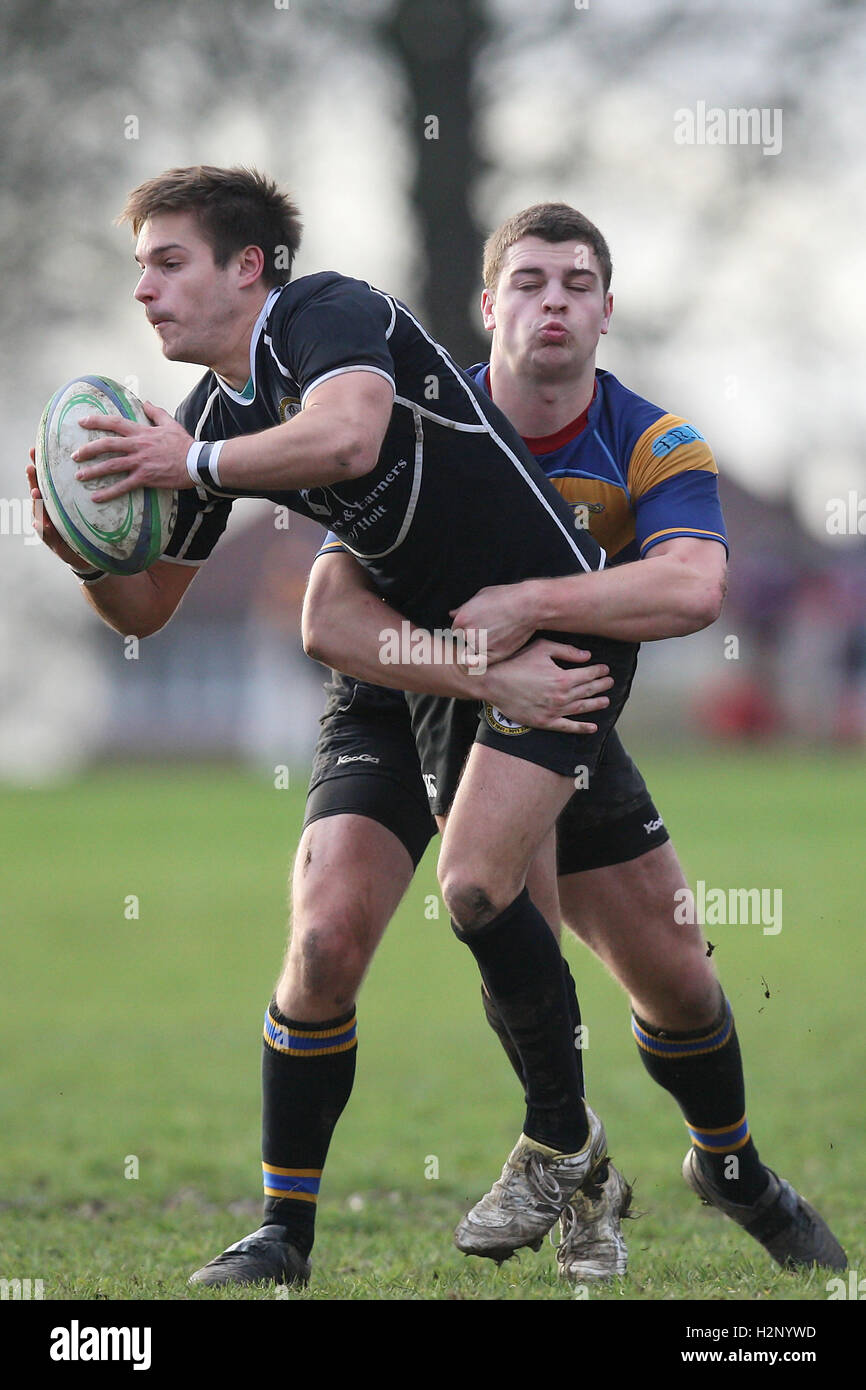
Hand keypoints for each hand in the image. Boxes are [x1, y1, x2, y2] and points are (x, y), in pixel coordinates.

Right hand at [26, 453, 87, 567]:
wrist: (88, 557)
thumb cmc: (87, 529)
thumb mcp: (87, 510)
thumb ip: (86, 493)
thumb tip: (97, 465)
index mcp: (57, 503)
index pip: (46, 481)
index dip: (40, 466)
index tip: (34, 449)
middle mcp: (49, 513)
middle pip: (39, 494)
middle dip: (33, 481)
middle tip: (30, 467)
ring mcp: (49, 528)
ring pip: (40, 513)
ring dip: (37, 503)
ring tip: (35, 492)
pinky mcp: (55, 544)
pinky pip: (49, 535)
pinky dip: (45, 529)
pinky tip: (42, 523)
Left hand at [72, 401, 192, 499]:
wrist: (197, 462)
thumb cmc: (185, 444)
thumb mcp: (170, 423)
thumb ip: (155, 412)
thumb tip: (145, 402)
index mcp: (142, 432)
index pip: (115, 423)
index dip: (97, 421)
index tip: (82, 421)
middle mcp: (137, 446)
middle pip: (107, 446)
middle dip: (88, 450)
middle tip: (74, 455)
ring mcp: (140, 463)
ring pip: (111, 466)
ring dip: (93, 471)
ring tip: (79, 476)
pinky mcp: (145, 478)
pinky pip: (123, 486)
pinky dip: (109, 493)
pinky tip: (96, 497)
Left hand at [451, 582, 538, 663]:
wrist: (528, 606)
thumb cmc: (506, 597)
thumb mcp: (481, 596)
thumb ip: (464, 608)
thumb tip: (451, 613)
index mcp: (461, 619)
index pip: (455, 630)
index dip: (465, 628)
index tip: (477, 626)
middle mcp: (467, 633)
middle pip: (463, 640)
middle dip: (472, 636)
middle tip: (488, 630)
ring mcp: (479, 646)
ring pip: (472, 652)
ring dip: (479, 648)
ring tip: (494, 637)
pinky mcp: (492, 655)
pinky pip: (479, 663)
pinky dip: (479, 662)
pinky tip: (488, 654)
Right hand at [477, 639, 612, 731]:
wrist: (493, 682)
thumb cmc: (516, 662)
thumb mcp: (542, 648)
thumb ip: (566, 651)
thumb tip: (587, 656)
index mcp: (563, 677)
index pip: (589, 674)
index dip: (600, 671)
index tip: (606, 669)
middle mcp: (562, 696)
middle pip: (588, 691)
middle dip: (601, 686)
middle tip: (610, 682)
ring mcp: (554, 711)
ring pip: (582, 708)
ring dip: (596, 704)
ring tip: (606, 701)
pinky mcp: (545, 722)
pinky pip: (568, 727)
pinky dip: (582, 728)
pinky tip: (593, 727)